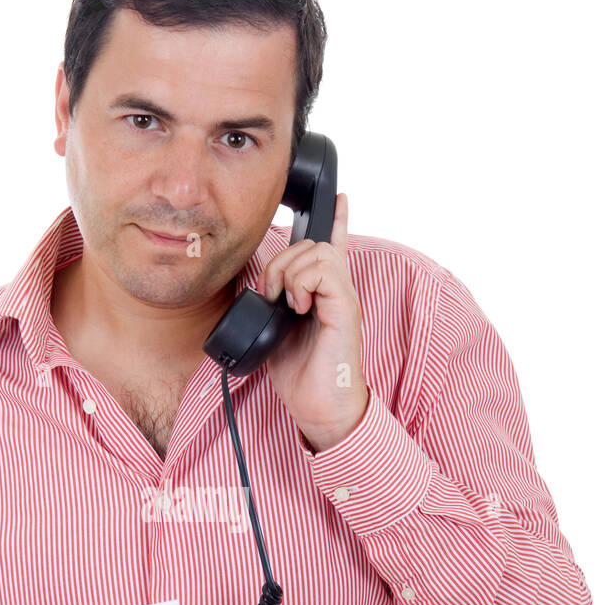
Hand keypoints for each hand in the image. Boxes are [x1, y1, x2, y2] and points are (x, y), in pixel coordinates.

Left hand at [254, 192, 369, 450]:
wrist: (319, 407)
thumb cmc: (303, 376)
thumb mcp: (278, 332)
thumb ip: (274, 306)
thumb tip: (258, 291)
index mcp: (324, 295)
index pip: (335, 248)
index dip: (337, 220)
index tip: (339, 197)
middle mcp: (337, 292)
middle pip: (313, 245)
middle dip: (282, 261)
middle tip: (272, 293)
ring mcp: (343, 299)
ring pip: (317, 252)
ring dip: (289, 272)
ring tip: (285, 302)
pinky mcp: (345, 309)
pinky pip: (324, 270)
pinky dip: (302, 283)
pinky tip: (297, 307)